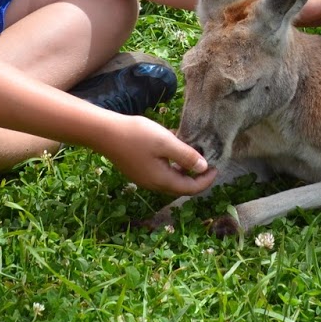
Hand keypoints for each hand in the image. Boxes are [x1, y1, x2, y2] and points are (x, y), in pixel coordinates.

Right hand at [97, 114, 217, 195]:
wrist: (104, 133)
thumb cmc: (137, 135)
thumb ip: (186, 156)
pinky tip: (172, 144)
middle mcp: (153, 183)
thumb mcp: (166, 142)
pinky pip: (160, 170)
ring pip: (171, 177)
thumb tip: (203, 168)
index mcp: (162, 180)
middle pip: (181, 185)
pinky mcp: (137, 169)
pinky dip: (171, 162)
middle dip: (197, 176)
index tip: (216, 167)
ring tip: (192, 150)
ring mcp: (144, 177)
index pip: (191, 188)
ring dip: (183, 167)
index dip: (206, 180)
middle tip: (207, 160)